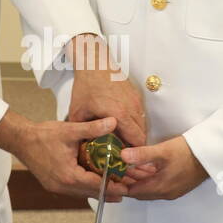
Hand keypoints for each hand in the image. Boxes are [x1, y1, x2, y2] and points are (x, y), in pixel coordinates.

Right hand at [0, 111, 131, 201]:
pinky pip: (74, 190)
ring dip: (98, 192)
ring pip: (82, 194)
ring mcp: (57, 187)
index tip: (127, 188)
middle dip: (109, 192)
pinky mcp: (53, 185)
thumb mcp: (70, 130)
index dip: (114, 187)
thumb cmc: (43, 135)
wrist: (21, 140)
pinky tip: (94, 183)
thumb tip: (113, 122)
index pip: (97, 185)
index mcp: (69, 176)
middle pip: (91, 193)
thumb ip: (93, 128)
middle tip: (127, 190)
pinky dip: (86, 188)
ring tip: (115, 190)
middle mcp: (63, 186)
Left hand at [66, 34, 146, 148]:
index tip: (126, 159)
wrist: (94, 64)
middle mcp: (132, 110)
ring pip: (143, 126)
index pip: (135, 141)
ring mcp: (136, 102)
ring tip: (125, 142)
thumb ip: (82, 131)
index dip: (133, 153)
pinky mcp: (136, 96)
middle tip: (126, 154)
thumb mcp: (78, 112)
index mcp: (119, 116)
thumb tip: (80, 146)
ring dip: (136, 135)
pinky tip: (124, 126)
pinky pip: (141, 115)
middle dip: (136, 146)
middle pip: (142, 136)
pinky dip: (135, 123)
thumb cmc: (86, 86)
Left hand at [119, 136, 208, 200]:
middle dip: (128, 180)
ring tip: (128, 164)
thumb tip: (122, 155)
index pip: (132, 191)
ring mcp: (173, 190)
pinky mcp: (179, 184)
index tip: (110, 174)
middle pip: (140, 190)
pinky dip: (149, 176)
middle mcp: (165, 193)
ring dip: (139, 177)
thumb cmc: (190, 152)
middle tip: (117, 167)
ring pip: (149, 187)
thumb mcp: (163, 151)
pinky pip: (158, 184)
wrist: (214, 155)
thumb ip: (142, 154)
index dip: (120, 183)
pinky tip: (146, 165)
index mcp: (159, 188)